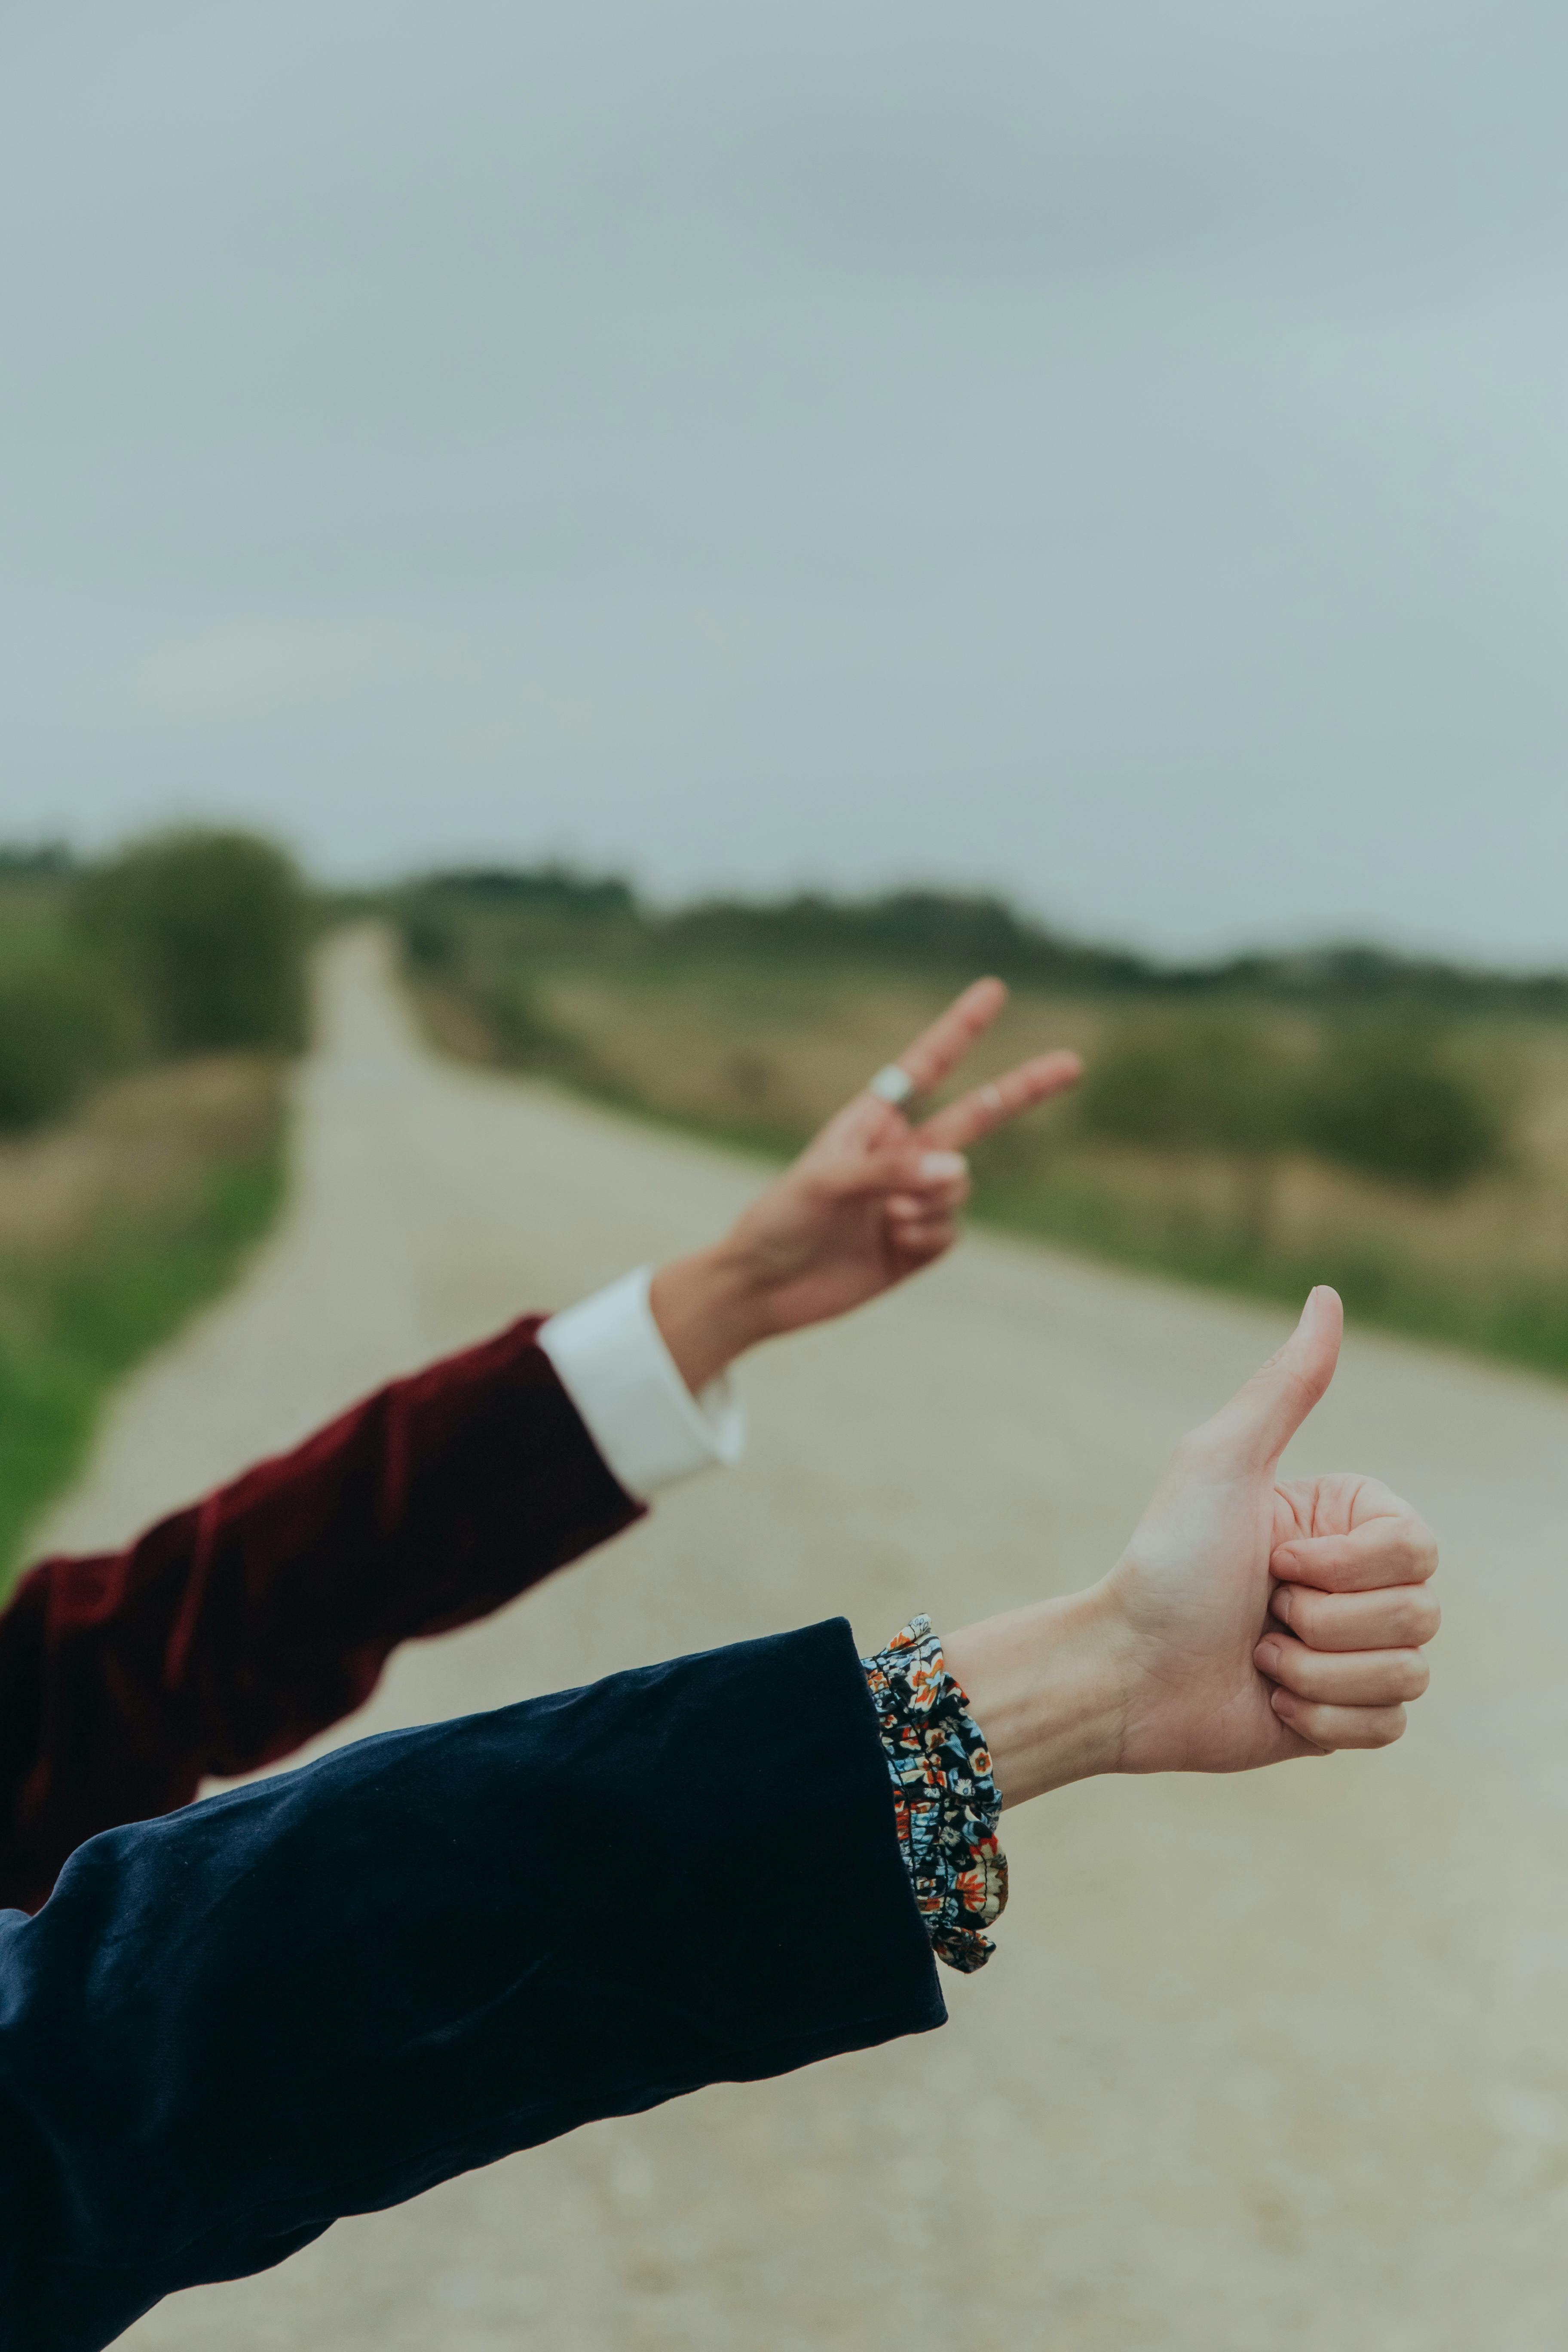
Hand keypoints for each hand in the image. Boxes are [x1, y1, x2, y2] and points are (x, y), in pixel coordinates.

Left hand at [650, 978, 1080, 1391]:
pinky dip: (927, 1237)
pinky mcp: (919, 1244)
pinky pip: (951, 1231)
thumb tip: (960, 1170)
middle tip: (1074, 1062)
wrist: (764, 1288)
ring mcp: (914, 1199)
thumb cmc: (780, 1219)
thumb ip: (892, 1170)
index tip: (993, 991)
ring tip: (884, 1220)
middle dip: (1024, 1088)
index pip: (926, 1068)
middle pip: (978, 1115)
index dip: (961, 1029)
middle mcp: (901, 1155)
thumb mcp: (826, 1182)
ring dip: (930, 1201)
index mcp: (872, 1123)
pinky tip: (891, 1246)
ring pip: (960, 1185)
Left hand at [944, 1288, 1439, 1803]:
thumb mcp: (1224, 1461)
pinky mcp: (1344, 1716)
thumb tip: (1326, 1297)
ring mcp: (1354, 1651)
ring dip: (1318, 1671)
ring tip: (1258, 1653)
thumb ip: (1286, 1386)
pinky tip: (1268, 1697)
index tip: (1276, 1559)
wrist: (1129, 1671)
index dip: (1348, 1565)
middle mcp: (1357, 1583)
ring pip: (1409, 1674)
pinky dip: (1321, 1718)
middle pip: (1420, 1613)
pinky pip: (1386, 1728)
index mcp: (1344, 1523)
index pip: (1418, 1547)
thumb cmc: (1171, 1560)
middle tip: (1262, 1610)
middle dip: (1327, 1620)